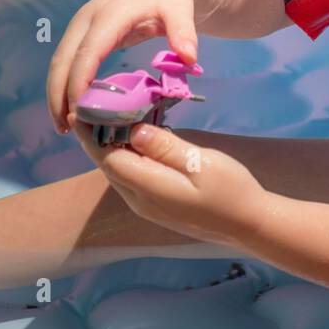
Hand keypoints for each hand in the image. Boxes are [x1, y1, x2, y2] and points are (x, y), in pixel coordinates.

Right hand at [47, 0, 202, 134]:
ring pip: (60, 61)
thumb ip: (184, 32)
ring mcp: (82, 24)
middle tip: (65, 128)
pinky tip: (72, 107)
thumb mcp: (182, 10)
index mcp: (110, 14)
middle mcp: (88, 17)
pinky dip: (65, 83)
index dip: (79, 82)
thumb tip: (189, 58)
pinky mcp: (83, 31)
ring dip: (57, 92)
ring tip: (64, 126)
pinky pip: (68, 60)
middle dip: (59, 94)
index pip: (87, 53)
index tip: (80, 112)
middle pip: (63, 59)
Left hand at [76, 123, 267, 249]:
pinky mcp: (156, 205)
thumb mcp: (200, 162)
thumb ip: (165, 147)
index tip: (80, 109)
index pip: (109, 157)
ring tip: (105, 116)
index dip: (92, 133)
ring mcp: (147, 206)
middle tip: (89, 105)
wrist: (249, 223)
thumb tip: (134, 130)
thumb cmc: (229, 189)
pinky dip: (125, 156)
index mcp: (149, 188)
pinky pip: (131, 177)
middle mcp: (140, 200)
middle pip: (108, 165)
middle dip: (95, 136)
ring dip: (109, 145)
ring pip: (119, 171)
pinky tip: (131, 140)